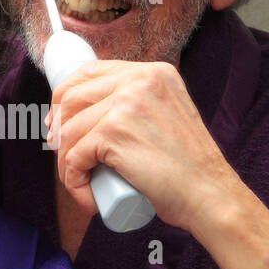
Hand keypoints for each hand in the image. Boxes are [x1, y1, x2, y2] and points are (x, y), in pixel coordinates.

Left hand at [47, 59, 235, 231]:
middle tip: (64, 155)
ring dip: (66, 162)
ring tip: (82, 182)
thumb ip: (142, 104)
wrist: (210, 194)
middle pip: (72, 97)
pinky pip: (74, 157)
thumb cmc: (189, 168)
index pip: (90, 72)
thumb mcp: (168, 116)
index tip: (60, 123)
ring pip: (69, 130)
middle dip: (59, 129)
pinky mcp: (113, 132)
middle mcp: (140, 80)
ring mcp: (126, 104)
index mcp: (153, 72)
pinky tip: (88, 196)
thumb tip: (90, 111)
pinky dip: (74, 181)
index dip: (66, 98)